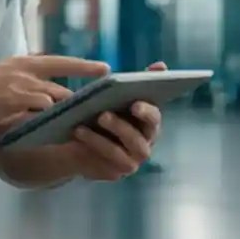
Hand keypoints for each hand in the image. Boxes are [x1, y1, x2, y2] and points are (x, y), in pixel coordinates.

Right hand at [0, 55, 109, 130]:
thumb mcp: (3, 79)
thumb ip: (25, 84)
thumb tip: (47, 98)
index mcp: (23, 61)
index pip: (61, 61)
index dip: (83, 66)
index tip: (105, 68)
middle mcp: (25, 69)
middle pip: (63, 82)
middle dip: (80, 97)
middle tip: (99, 106)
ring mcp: (21, 84)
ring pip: (55, 97)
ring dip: (67, 111)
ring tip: (82, 123)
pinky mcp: (15, 99)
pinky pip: (42, 108)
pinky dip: (51, 118)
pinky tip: (58, 129)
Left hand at [66, 61, 166, 180]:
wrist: (79, 142)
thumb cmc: (101, 112)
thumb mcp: (115, 95)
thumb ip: (136, 82)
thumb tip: (161, 66)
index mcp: (148, 122)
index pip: (155, 115)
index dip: (148, 109)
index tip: (135, 103)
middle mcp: (145, 142)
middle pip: (143, 135)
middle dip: (124, 124)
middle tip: (105, 113)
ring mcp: (132, 160)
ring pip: (126, 148)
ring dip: (107, 134)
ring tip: (91, 120)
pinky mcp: (116, 172)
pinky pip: (108, 160)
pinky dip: (95, 144)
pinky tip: (78, 132)